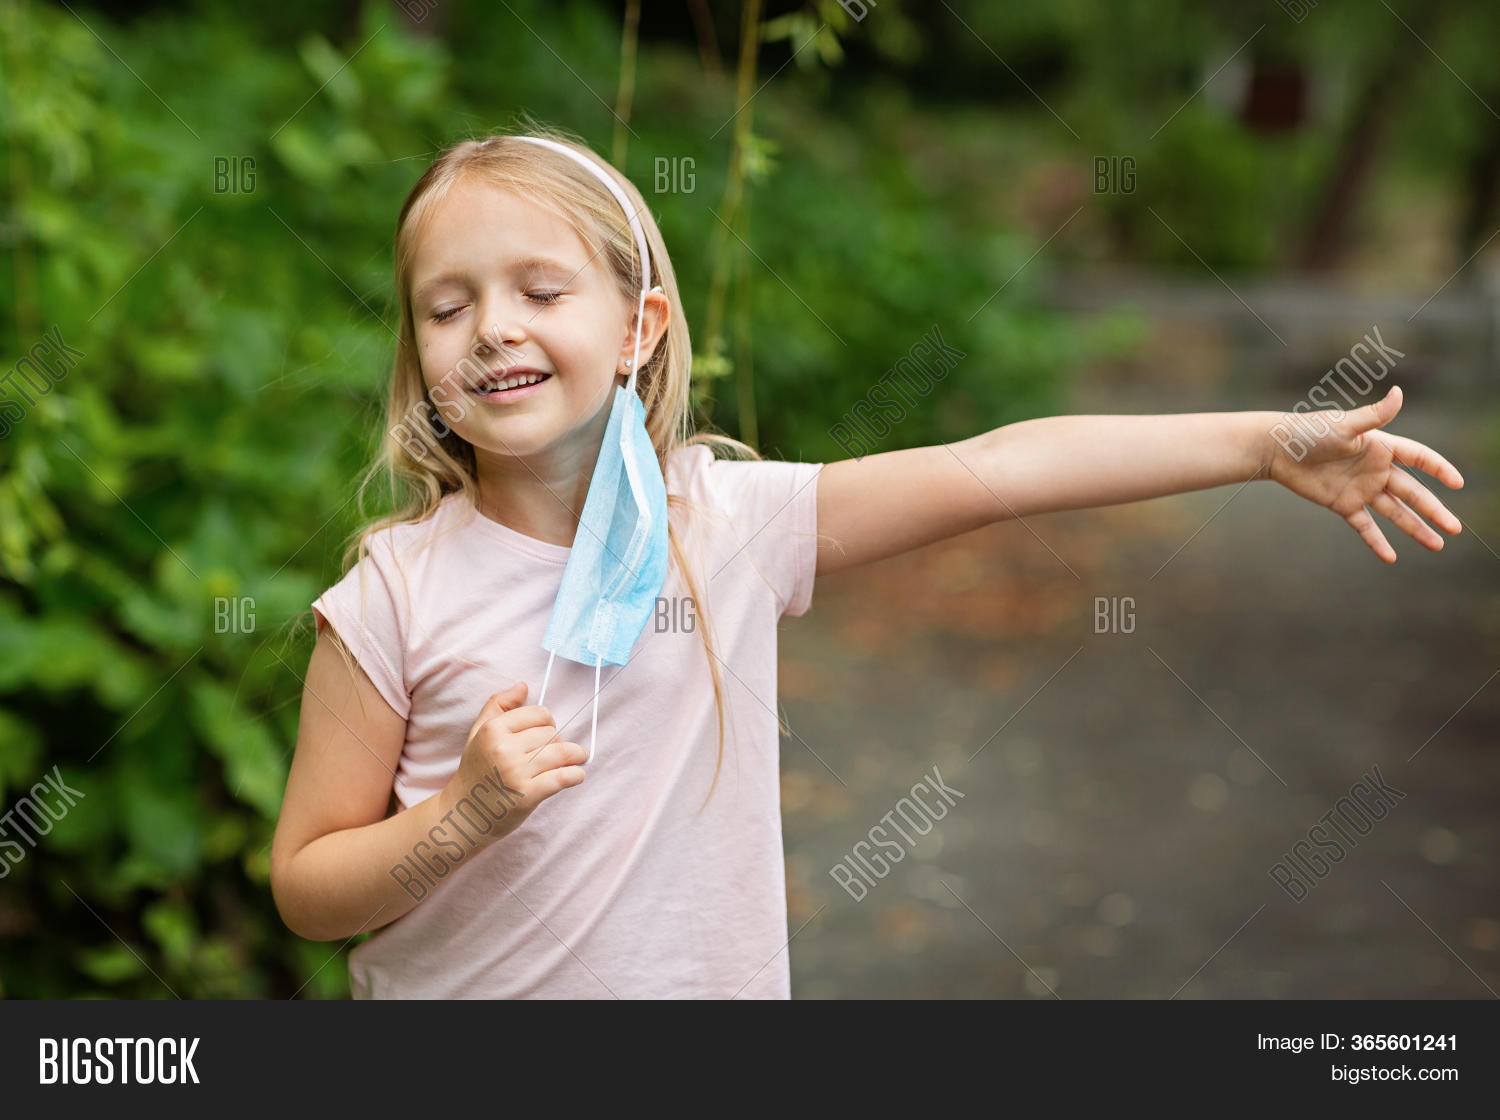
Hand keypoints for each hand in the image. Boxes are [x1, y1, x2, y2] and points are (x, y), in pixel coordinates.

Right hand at [439, 682, 586, 844]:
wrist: (463, 814)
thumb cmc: (475, 770)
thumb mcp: (478, 733)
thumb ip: (498, 705)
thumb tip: (523, 686)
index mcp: (493, 729)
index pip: (540, 714)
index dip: (549, 722)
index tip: (549, 732)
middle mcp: (504, 749)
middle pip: (552, 734)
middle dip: (559, 742)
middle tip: (555, 752)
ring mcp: (516, 773)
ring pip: (562, 753)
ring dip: (576, 756)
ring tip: (578, 758)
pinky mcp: (527, 796)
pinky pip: (562, 777)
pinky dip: (576, 775)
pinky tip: (576, 775)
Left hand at [1265, 386, 1463, 562]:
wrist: (1277, 450)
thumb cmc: (1309, 431)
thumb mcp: (1344, 425)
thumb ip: (1374, 416)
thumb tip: (1398, 392)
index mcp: (1382, 447)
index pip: (1419, 459)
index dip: (1439, 469)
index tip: (1458, 483)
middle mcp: (1376, 469)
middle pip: (1413, 492)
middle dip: (1435, 510)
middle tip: (1455, 528)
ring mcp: (1361, 489)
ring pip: (1395, 512)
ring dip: (1416, 528)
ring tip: (1437, 545)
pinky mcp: (1343, 504)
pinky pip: (1364, 526)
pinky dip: (1376, 541)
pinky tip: (1391, 558)